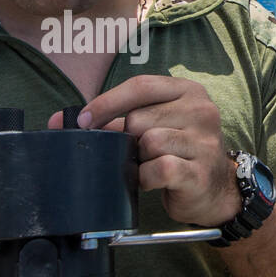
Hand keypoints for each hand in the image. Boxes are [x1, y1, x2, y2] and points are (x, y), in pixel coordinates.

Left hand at [49, 76, 241, 228]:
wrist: (215, 190)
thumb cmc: (176, 153)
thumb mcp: (152, 127)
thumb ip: (112, 121)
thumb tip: (59, 121)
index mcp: (188, 91)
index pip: (140, 86)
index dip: (107, 102)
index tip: (83, 120)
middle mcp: (201, 110)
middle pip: (139, 118)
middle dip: (127, 139)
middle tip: (135, 153)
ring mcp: (204, 141)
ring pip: (149, 142)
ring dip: (138, 160)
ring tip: (148, 165)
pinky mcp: (201, 171)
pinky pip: (159, 168)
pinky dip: (147, 177)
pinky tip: (152, 180)